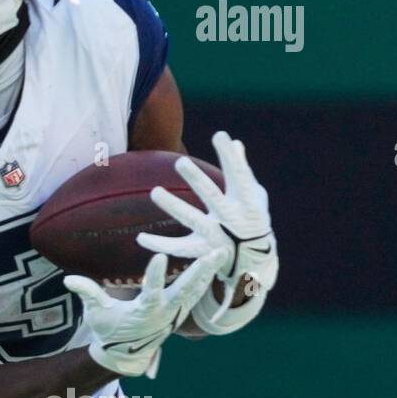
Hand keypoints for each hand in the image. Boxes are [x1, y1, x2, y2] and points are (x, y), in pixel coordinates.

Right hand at [65, 250, 224, 376]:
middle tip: (216, 252)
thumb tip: (68, 280)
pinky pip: (196, 294)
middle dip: (201, 270)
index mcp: (144, 313)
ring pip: (196, 290)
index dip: (154, 275)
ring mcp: (175, 313)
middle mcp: (165, 313)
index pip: (150, 292)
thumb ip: (87, 294)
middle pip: (187, 289)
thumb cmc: (108, 331)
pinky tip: (216, 264)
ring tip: (223, 251)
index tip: (159, 255)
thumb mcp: (95, 313)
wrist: (124, 354)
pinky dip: (206, 279)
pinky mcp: (179, 311)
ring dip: (210, 271)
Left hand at [137, 131, 278, 303]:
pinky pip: (178, 248)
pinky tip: (140, 238)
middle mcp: (231, 217)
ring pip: (193, 220)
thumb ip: (241, 169)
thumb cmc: (252, 220)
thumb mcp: (253, 195)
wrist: (256, 261)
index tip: (220, 135)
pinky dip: (160, 244)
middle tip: (181, 162)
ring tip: (154, 191)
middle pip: (213, 196)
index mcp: (247, 201)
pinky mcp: (203, 251)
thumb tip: (234, 142)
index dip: (230, 156)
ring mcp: (217, 235)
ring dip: (174, 206)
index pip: (239, 174)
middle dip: (198, 180)